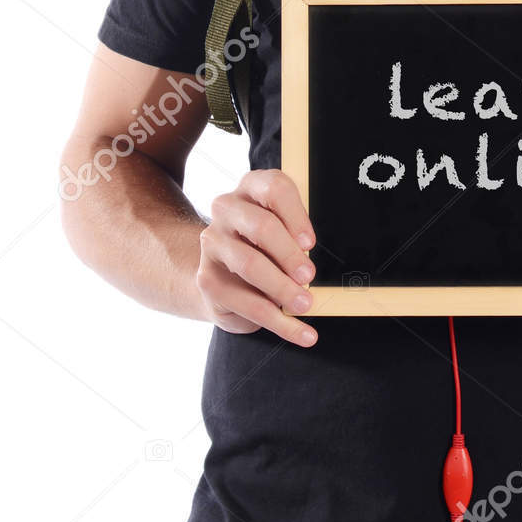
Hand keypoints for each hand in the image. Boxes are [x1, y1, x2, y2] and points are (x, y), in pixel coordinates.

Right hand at [195, 169, 318, 345]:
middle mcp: (227, 208)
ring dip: (283, 288)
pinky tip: (303, 334)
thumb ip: (296, 237)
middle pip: (261, 226)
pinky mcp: (207, 279)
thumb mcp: (283, 232)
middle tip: (309, 276)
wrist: (223, 273)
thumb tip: (314, 266)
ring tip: (306, 304)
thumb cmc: (265, 247)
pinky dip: (280, 323)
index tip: (310, 244)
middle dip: (289, 255)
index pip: (274, 189)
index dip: (295, 216)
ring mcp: (212, 242)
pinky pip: (246, 303)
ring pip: (250, 264)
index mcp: (251, 187)